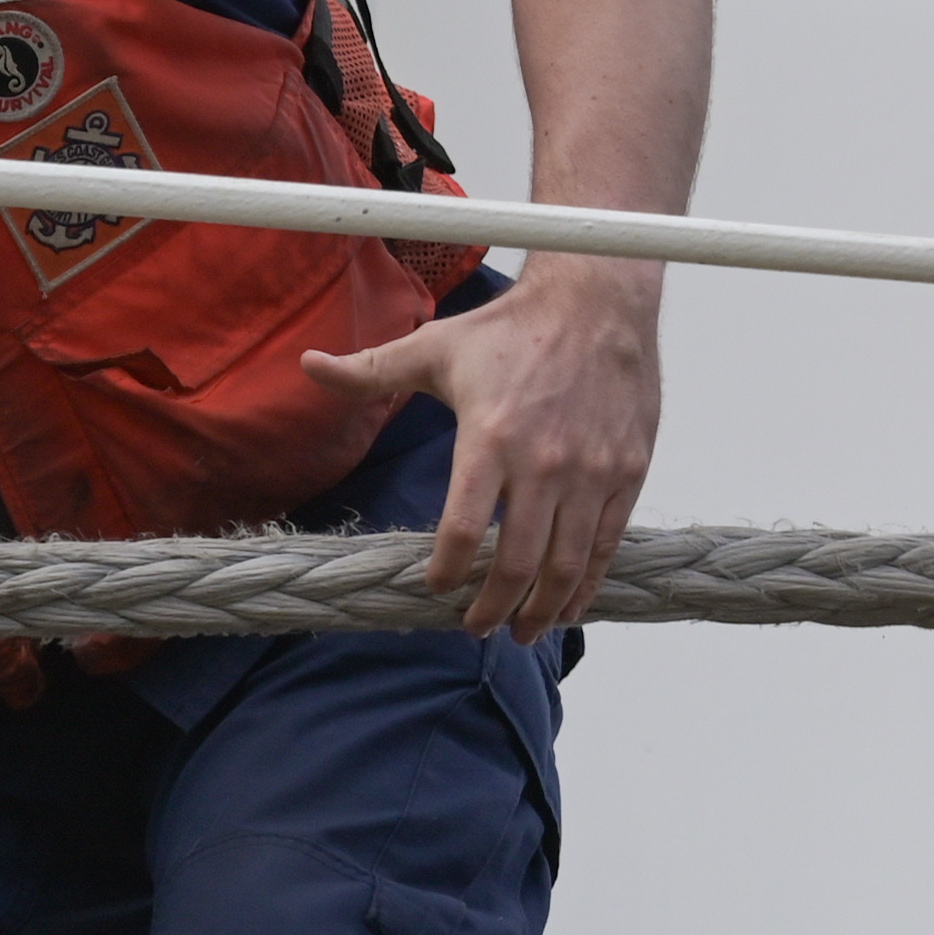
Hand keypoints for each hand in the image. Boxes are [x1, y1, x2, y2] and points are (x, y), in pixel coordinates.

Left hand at [304, 260, 661, 639]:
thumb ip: (370, 370)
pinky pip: (605, 544)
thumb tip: (307, 367)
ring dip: (541, 610)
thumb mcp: (434, 347)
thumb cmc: (511, 328)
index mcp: (490, 437)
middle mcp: (542, 463)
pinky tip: (570, 606)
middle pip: (515, 563)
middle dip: (492, 608)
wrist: (597, 303)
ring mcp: (590, 473)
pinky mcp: (626, 474)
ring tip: (521, 632)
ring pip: (565, 565)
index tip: (436, 589)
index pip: (462, 530)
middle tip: (475, 628)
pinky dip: (588, 585)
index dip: (446, 573)